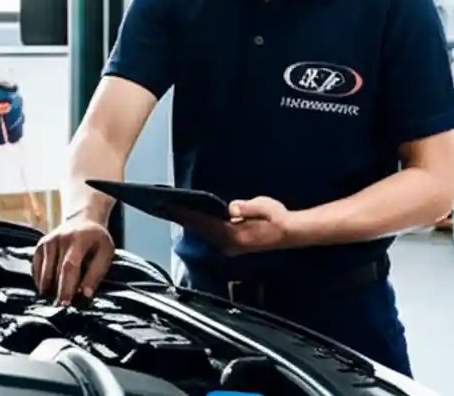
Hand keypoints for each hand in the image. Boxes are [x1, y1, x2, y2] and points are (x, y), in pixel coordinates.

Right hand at [31, 218, 113, 304]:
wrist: (83, 221)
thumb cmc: (97, 241)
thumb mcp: (105, 253)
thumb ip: (96, 273)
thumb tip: (85, 295)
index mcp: (78, 239)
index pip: (69, 266)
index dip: (66, 287)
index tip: (65, 305)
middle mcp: (59, 239)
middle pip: (55, 272)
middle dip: (58, 292)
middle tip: (61, 308)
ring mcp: (47, 242)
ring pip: (44, 273)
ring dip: (49, 289)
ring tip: (56, 299)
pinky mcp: (39, 246)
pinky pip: (36, 270)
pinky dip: (41, 281)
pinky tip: (49, 287)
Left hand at [168, 196, 297, 256]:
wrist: (289, 233)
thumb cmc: (278, 218)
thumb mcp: (265, 207)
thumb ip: (247, 207)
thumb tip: (231, 208)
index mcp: (234, 236)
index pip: (204, 223)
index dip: (187, 214)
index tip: (171, 207)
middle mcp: (228, 244)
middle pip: (200, 229)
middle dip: (182, 217)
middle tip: (163, 206)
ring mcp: (229, 246)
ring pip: (203, 233)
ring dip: (189, 222)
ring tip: (173, 210)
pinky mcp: (232, 244)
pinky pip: (209, 233)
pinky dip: (199, 224)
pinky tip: (192, 217)